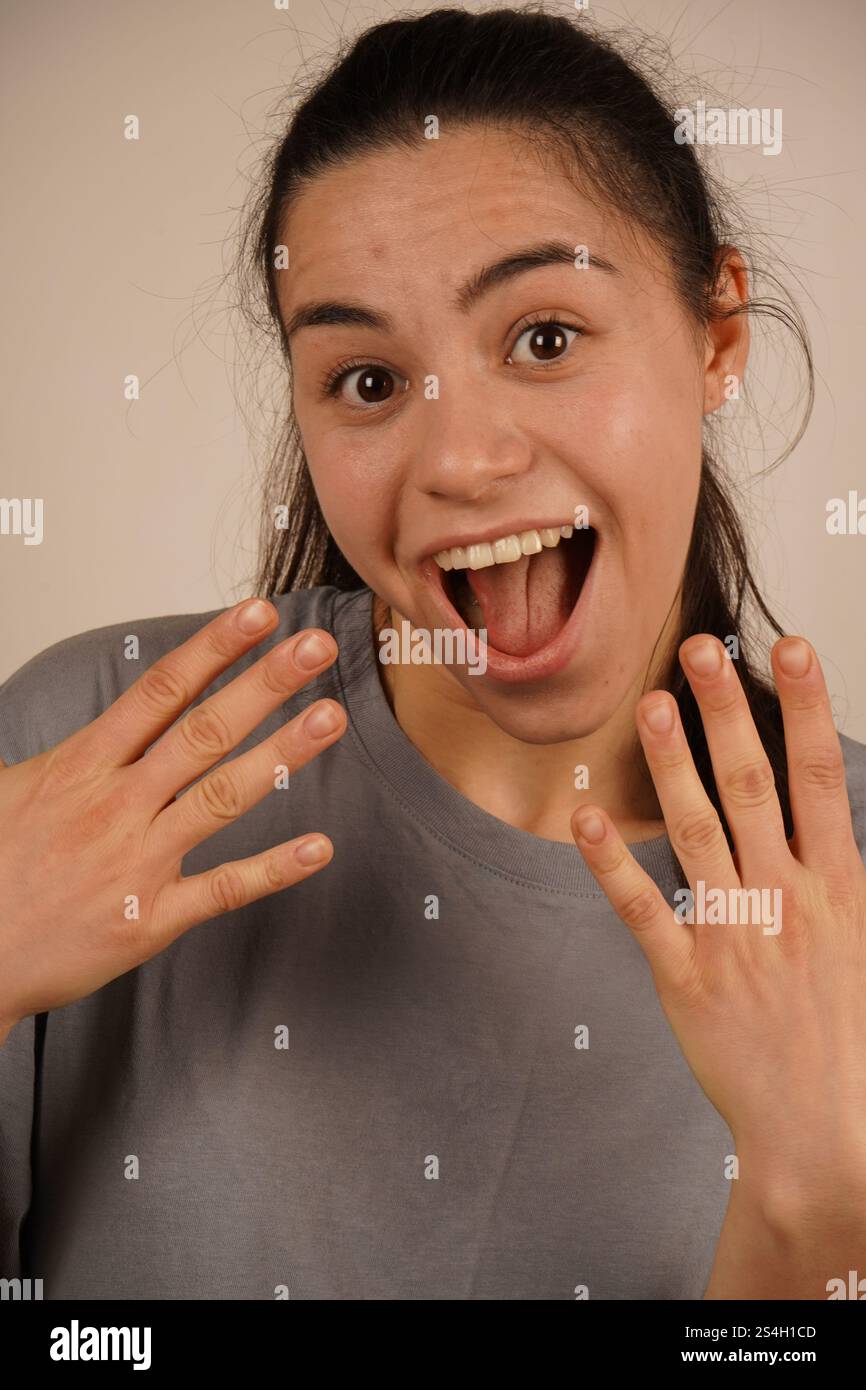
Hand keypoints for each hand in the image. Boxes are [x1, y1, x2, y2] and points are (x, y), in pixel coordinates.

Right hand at [0, 598, 346, 1041]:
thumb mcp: (8, 788)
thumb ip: (62, 751)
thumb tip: (95, 721)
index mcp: (81, 765)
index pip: (160, 691)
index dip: (213, 648)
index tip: (258, 614)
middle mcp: (115, 804)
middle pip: (202, 731)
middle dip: (263, 684)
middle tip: (315, 648)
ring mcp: (137, 861)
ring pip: (221, 797)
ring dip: (281, 754)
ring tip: (330, 718)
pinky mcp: (150, 918)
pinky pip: (222, 888)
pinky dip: (272, 869)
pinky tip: (317, 848)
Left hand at [570, 633, 865, 1214]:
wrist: (826, 1133)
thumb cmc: (848, 1037)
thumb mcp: (862, 942)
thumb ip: (834, 870)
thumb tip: (824, 810)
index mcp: (840, 886)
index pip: (823, 778)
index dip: (806, 707)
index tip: (790, 646)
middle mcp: (788, 898)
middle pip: (754, 785)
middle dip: (727, 712)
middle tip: (700, 648)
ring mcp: (736, 933)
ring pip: (697, 830)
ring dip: (672, 763)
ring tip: (649, 704)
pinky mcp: (687, 975)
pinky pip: (644, 907)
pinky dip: (611, 862)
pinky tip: (586, 816)